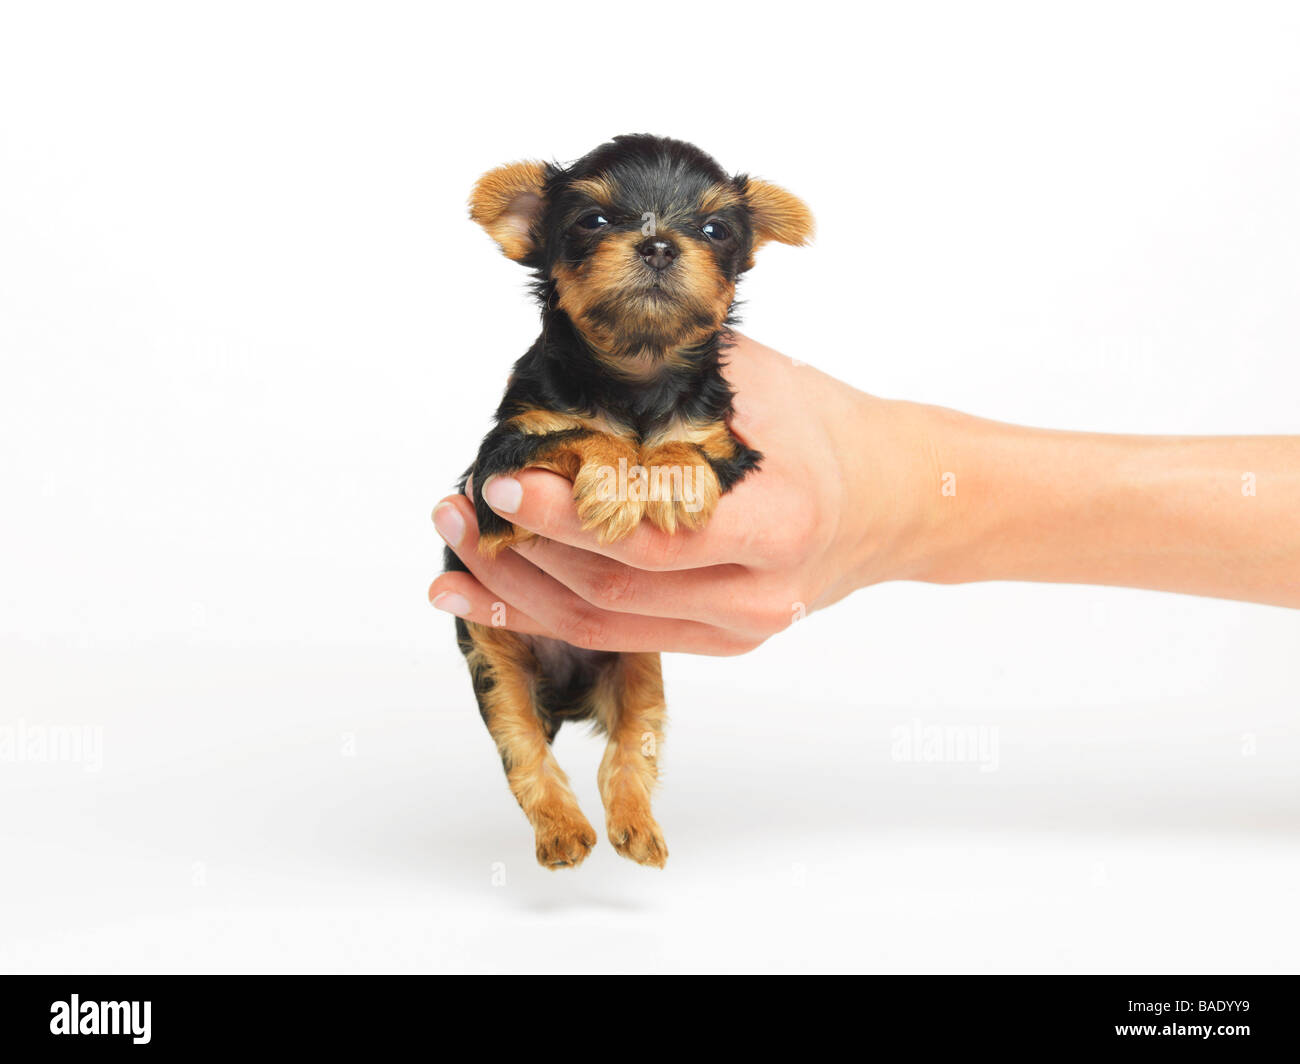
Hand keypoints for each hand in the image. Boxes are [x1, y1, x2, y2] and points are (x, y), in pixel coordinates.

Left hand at [427, 333, 932, 653]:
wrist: (893, 498)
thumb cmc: (826, 428)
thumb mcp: (754, 383)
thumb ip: (662, 379)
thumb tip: (556, 373)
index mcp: (778, 525)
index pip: (651, 535)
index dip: (566, 518)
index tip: (502, 483)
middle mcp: (758, 597)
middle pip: (613, 591)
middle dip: (520, 554)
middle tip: (458, 507)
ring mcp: (738, 631)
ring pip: (605, 626)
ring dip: (519, 592)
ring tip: (454, 553)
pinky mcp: (720, 642)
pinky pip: (621, 635)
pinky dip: (551, 613)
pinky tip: (497, 591)